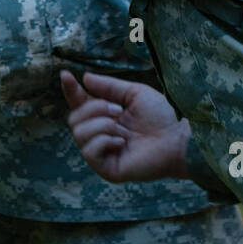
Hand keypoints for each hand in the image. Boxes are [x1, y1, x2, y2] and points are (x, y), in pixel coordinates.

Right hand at [60, 70, 190, 184]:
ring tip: (122, 128)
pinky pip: (89, 152)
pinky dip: (104, 141)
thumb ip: (108, 87)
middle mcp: (100, 135)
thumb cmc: (161, 116)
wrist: (177, 138)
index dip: (71, 90)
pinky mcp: (106, 169)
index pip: (80, 104)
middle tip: (118, 110)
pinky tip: (122, 142)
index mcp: (105, 116)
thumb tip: (84, 78)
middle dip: (94, 108)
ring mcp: (102, 153)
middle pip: (74, 119)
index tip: (66, 75)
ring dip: (102, 125)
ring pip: (79, 134)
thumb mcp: (133, 93)